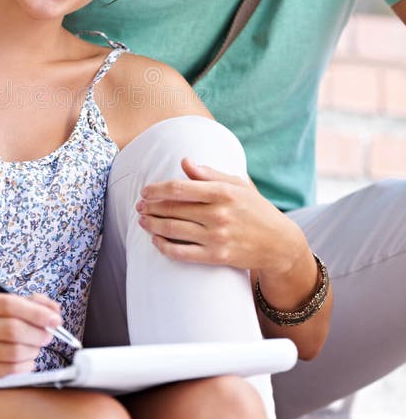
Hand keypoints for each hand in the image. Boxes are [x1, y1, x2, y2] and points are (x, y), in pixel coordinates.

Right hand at [0, 291, 62, 382]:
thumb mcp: (7, 306)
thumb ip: (33, 303)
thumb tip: (54, 311)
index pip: (8, 304)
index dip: (36, 312)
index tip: (55, 320)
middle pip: (12, 329)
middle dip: (38, 333)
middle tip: (48, 335)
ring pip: (13, 352)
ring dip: (33, 350)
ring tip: (35, 347)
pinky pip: (10, 370)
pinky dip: (26, 365)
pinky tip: (26, 360)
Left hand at [136, 158, 305, 275]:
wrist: (279, 243)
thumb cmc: (256, 209)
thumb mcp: (238, 185)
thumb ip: (210, 173)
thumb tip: (184, 162)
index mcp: (222, 192)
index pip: (179, 188)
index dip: (157, 189)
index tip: (146, 191)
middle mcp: (219, 213)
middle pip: (172, 208)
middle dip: (150, 207)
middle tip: (139, 206)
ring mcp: (217, 236)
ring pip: (173, 230)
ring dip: (152, 225)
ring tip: (142, 221)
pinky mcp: (217, 257)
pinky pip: (182, 253)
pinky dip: (164, 247)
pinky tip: (156, 241)